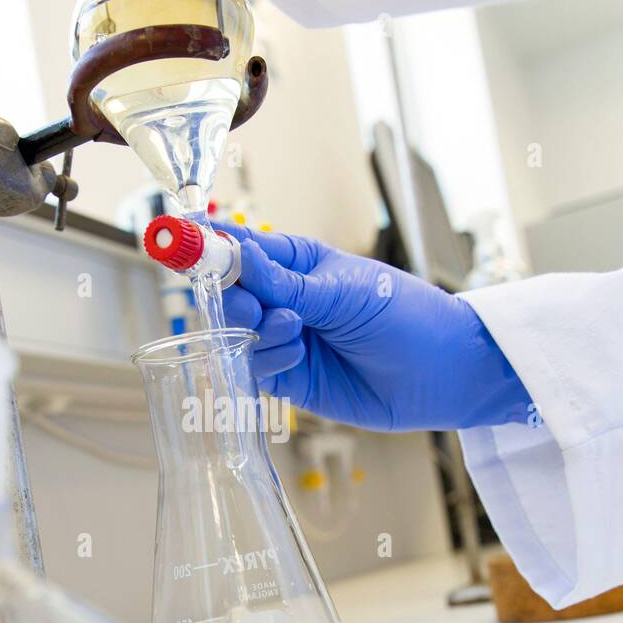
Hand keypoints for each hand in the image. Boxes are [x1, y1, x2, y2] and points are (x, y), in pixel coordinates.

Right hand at [221, 225, 530, 431]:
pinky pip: (256, 369)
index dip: (211, 247)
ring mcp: (288, 340)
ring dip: (256, 332)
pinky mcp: (292, 380)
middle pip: (231, 295)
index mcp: (300, 262)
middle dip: (235, 299)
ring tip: (295, 331)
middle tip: (258, 306)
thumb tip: (237, 254)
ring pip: (238, 335)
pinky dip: (267, 361)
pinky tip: (297, 355)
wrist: (443, 374)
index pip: (243, 249)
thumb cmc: (406, 316)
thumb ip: (285, 281)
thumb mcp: (345, 291)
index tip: (179, 242)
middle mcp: (288, 300)